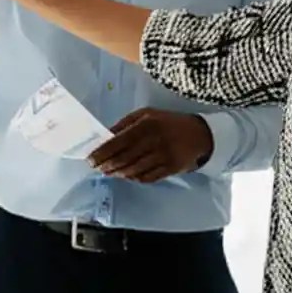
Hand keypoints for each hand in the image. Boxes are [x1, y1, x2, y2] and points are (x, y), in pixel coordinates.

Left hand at [87, 108, 213, 182]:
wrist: (200, 134)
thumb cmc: (167, 122)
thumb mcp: (146, 114)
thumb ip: (125, 124)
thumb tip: (105, 137)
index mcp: (147, 124)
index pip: (119, 141)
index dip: (102, 152)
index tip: (91, 158)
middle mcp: (155, 141)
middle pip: (124, 158)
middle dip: (107, 165)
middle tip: (97, 168)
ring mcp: (164, 156)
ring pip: (134, 170)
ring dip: (119, 173)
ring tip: (109, 172)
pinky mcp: (171, 169)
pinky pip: (148, 177)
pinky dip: (135, 178)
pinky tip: (127, 175)